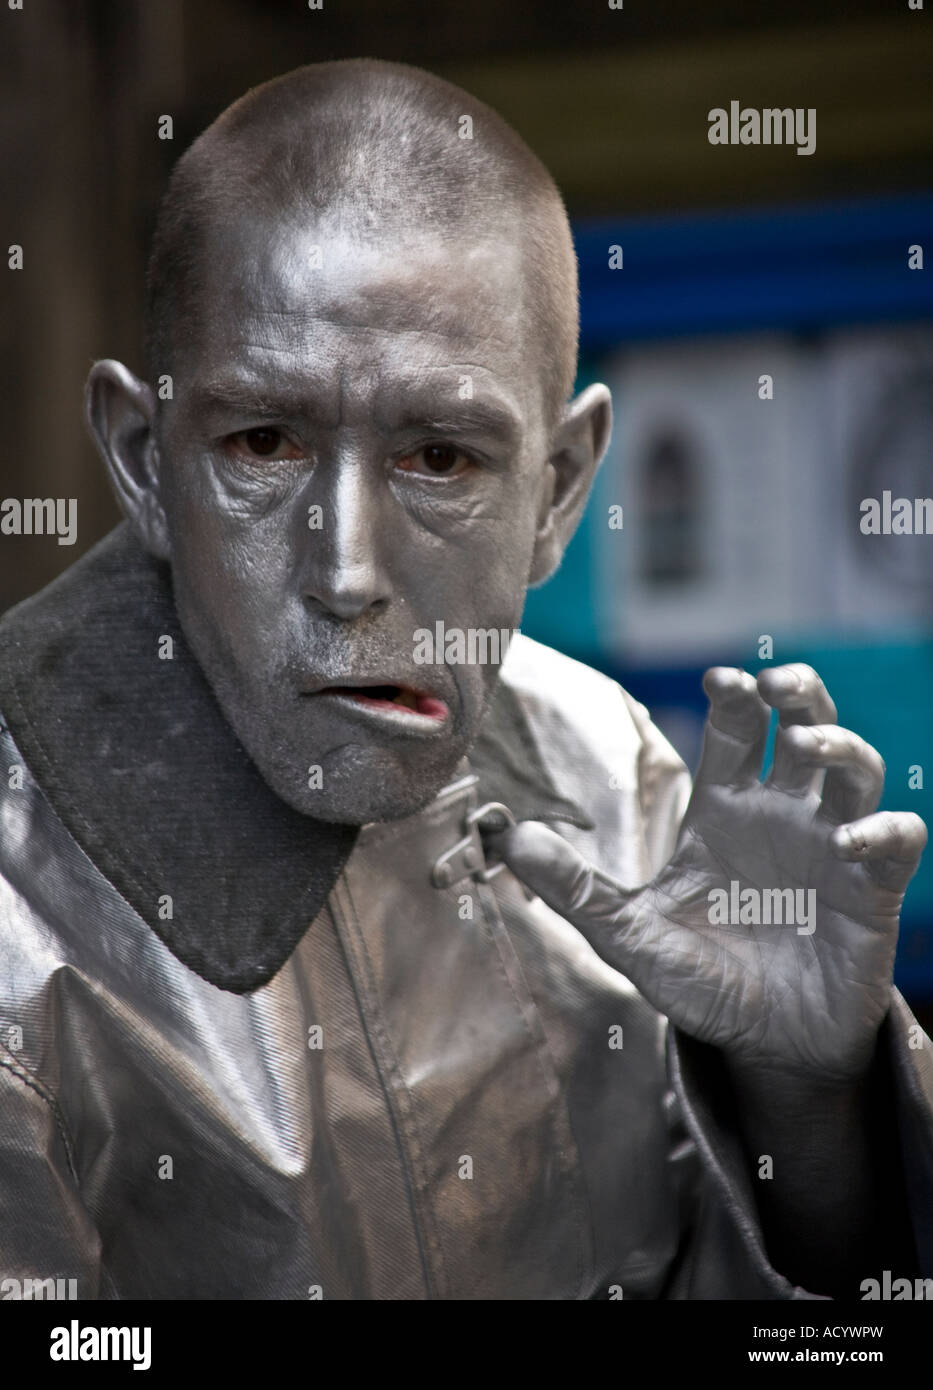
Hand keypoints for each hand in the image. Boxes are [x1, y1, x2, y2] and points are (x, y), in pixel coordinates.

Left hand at [491, 665, 926, 1082]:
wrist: (765, 1047)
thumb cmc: (702, 981)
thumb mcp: (630, 936)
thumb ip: (575, 889)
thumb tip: (508, 840)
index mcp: (725, 809)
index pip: (735, 728)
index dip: (734, 696)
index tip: (718, 683)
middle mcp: (780, 814)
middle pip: (803, 720)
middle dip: (797, 691)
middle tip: (774, 685)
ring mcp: (831, 845)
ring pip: (855, 765)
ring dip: (839, 745)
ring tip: (806, 746)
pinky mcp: (873, 889)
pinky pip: (898, 838)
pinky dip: (884, 828)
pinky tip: (850, 839)